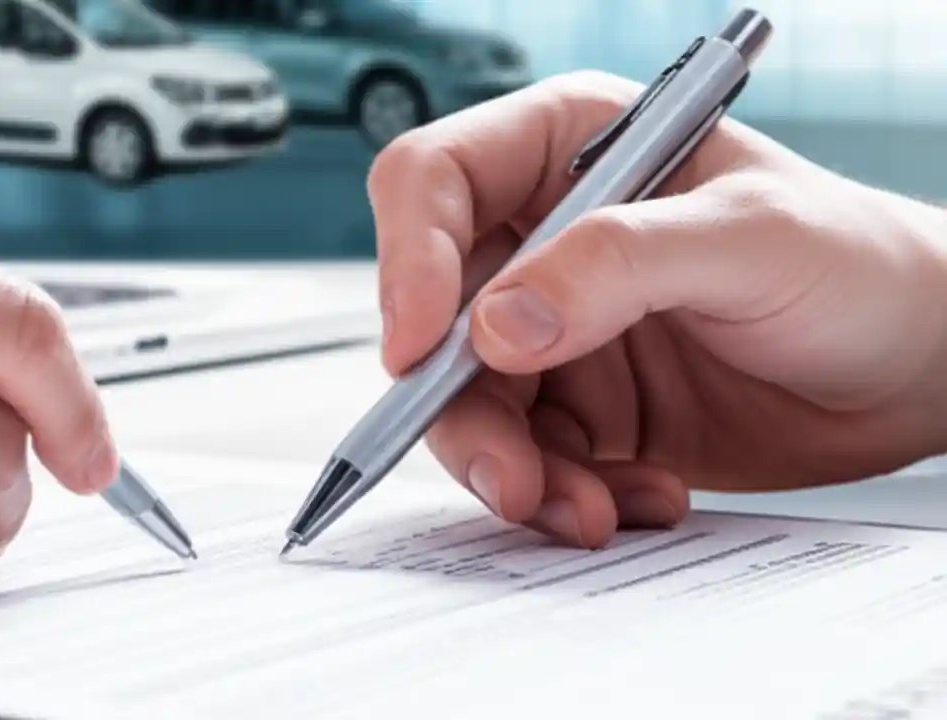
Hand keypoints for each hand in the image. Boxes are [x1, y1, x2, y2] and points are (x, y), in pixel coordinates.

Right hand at [372, 72, 946, 548]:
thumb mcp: (750, 239)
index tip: (418, 348)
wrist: (911, 367)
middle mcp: (544, 240)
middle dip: (461, 407)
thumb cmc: (856, 264)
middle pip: (434, 317)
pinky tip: (639, 497)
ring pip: (470, 403)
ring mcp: (557, 327)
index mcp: (567, 152)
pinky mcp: (580, 404)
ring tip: (588, 509)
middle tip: (512, 473)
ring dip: (517, 469)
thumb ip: (620, 266)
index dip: (409, 260)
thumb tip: (498, 324)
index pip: (435, 183)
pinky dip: (567, 493)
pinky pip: (529, 457)